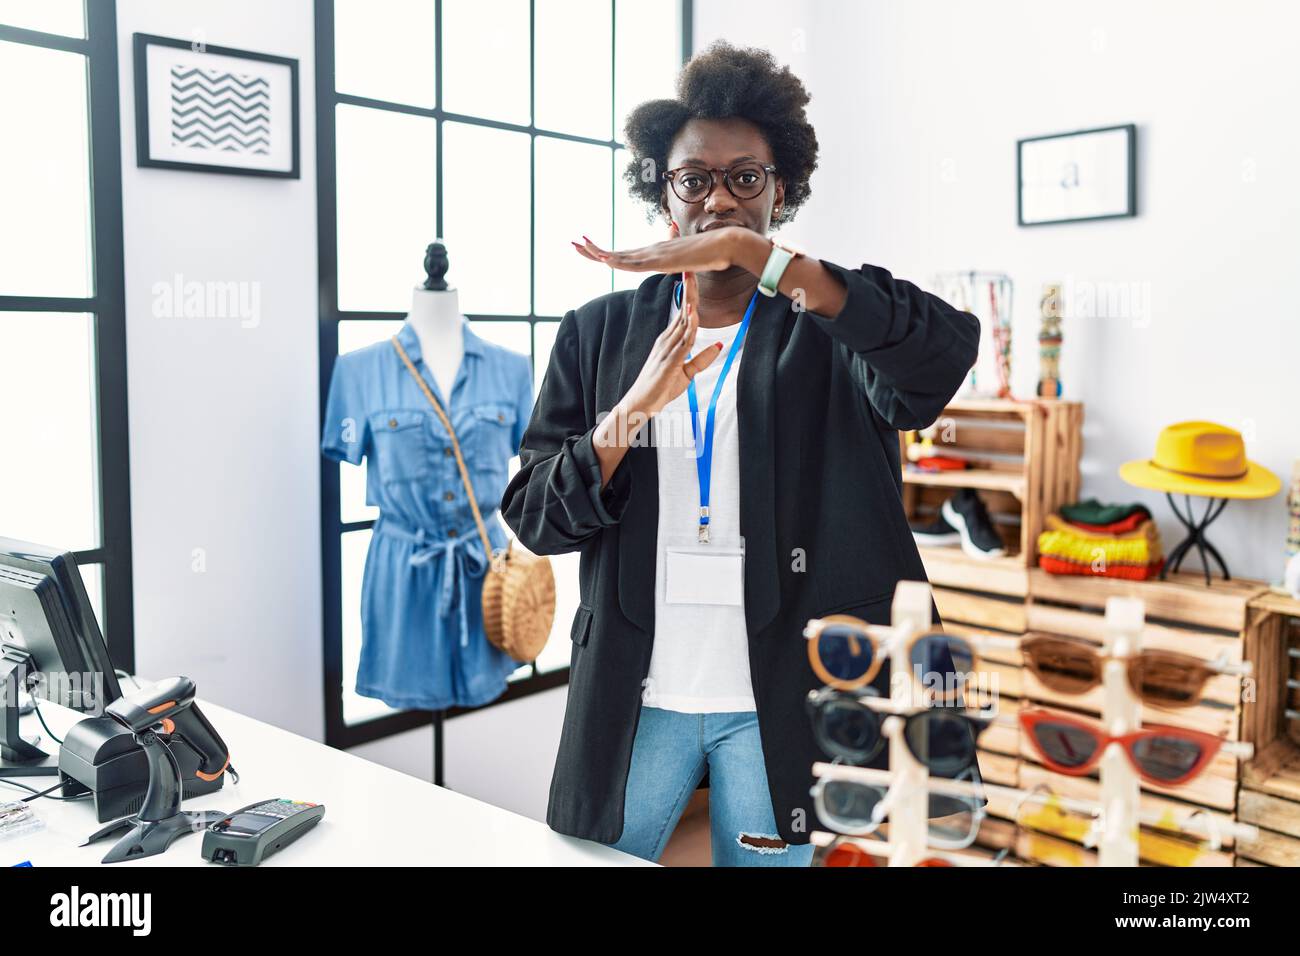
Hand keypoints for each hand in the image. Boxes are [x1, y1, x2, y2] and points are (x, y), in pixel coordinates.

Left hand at [571, 225, 745, 273]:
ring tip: (579, 245)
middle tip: (574, 243)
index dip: (606, 253)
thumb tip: (681, 262)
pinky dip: (616, 260)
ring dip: (598, 251)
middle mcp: (651, 250)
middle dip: (593, 249)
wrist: (725, 245)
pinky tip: (602, 258)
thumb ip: (682, 261)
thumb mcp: (690, 259)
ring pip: (621, 255)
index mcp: (656, 253)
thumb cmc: (711, 253)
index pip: (625, 255)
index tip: (589, 249)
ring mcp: (655, 254)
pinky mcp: (661, 259)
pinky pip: (634, 263)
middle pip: (616, 252)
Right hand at [620, 223, 720, 416]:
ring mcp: (667, 348)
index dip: (690, 291)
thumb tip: (720, 346)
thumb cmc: (660, 389)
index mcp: (671, 339)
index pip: (684, 310)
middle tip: (693, 262)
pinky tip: (693, 313)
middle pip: (682, 308)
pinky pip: (682, 341)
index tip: (694, 272)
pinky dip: (689, 326)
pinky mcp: (669, 361)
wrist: (640, 405)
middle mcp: (668, 339)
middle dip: (688, 286)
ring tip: (692, 278)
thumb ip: (701, 359)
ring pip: (682, 319)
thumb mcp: (686, 374)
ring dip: (689, 298)